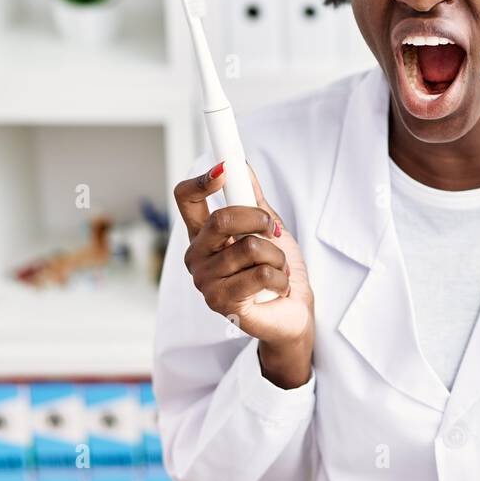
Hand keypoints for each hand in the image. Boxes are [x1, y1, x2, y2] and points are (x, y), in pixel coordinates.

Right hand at [174, 162, 314, 387]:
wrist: (293, 315)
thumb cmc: (276, 272)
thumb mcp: (267, 229)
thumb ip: (252, 199)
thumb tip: (240, 165)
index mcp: (203, 236)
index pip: (186, 199)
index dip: (202, 180)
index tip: (224, 168)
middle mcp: (197, 257)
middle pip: (222, 219)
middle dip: (259, 220)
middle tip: (272, 232)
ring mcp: (206, 282)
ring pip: (251, 247)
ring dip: (277, 257)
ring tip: (276, 270)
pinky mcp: (222, 303)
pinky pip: (261, 273)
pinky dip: (280, 278)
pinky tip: (275, 289)